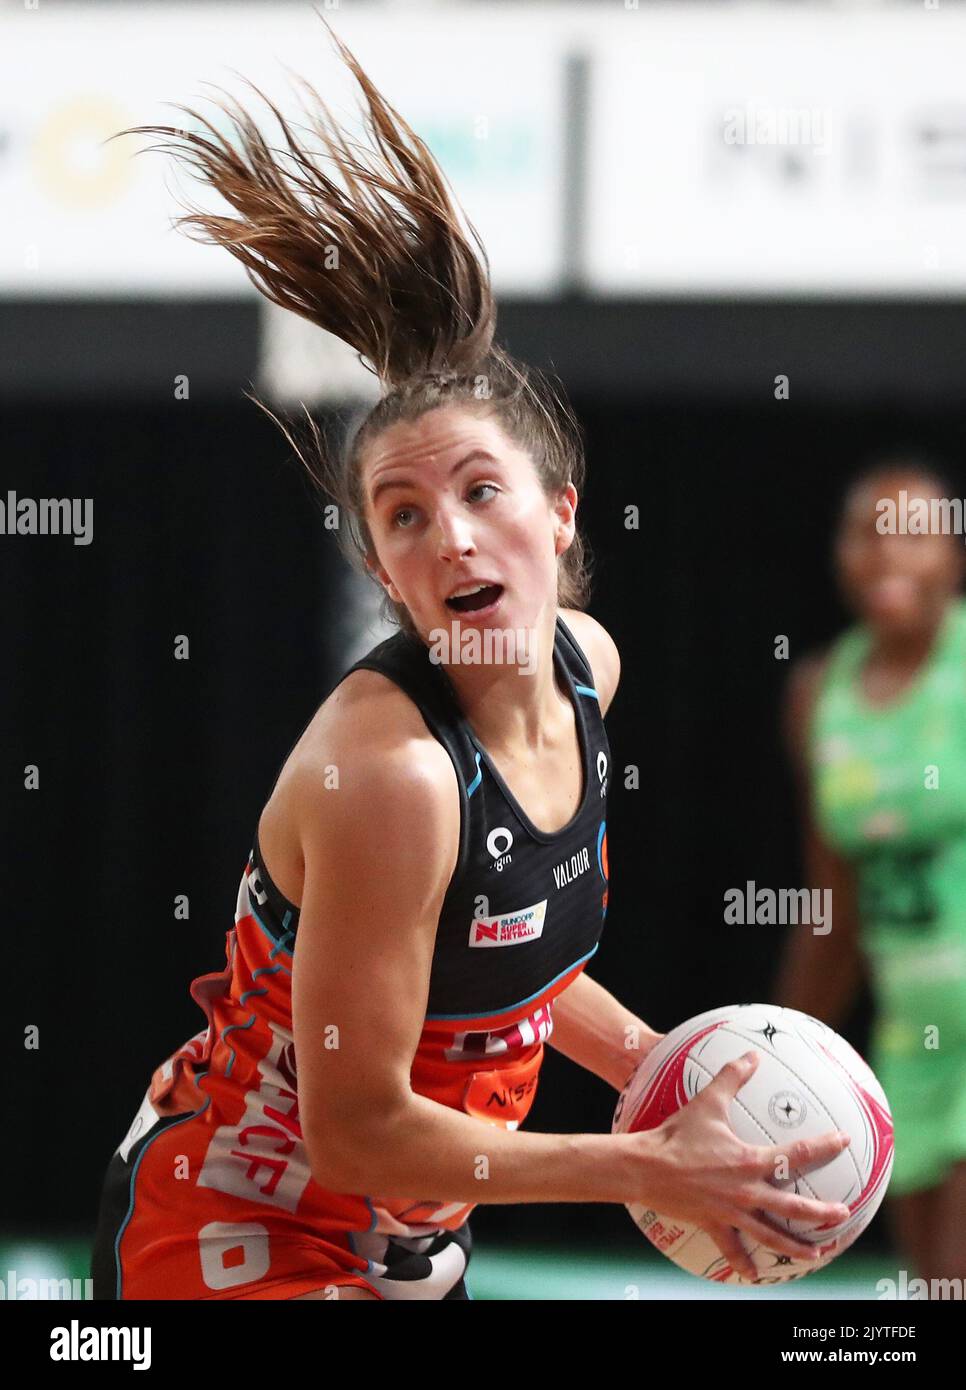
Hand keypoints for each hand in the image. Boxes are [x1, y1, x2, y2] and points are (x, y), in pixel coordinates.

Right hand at [626, 1051, 850, 1279]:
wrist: (646, 1167)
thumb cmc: (677, 1135)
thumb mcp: (707, 1102)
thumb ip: (731, 1077)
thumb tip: (750, 1054)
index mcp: (750, 1162)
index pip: (796, 1155)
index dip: (823, 1146)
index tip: (844, 1141)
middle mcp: (747, 1191)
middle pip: (794, 1207)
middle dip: (823, 1213)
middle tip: (844, 1215)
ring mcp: (732, 1212)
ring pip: (772, 1236)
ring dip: (797, 1248)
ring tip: (817, 1256)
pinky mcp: (714, 1225)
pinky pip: (732, 1249)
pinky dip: (744, 1264)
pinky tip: (754, 1276)